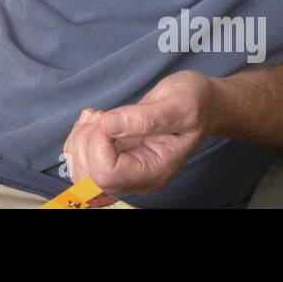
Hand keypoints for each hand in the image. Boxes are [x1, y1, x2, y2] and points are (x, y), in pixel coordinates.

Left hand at [63, 70, 216, 195]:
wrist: (203, 104)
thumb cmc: (197, 103)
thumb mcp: (181, 105)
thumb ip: (148, 118)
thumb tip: (110, 125)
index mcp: (154, 171)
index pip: (106, 174)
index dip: (98, 144)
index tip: (110, 118)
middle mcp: (137, 177)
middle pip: (88, 177)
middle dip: (85, 141)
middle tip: (103, 114)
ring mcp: (125, 168)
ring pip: (81, 169)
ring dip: (79, 137)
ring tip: (98, 115)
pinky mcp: (115, 156)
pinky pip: (82, 157)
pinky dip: (79, 135)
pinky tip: (95, 117)